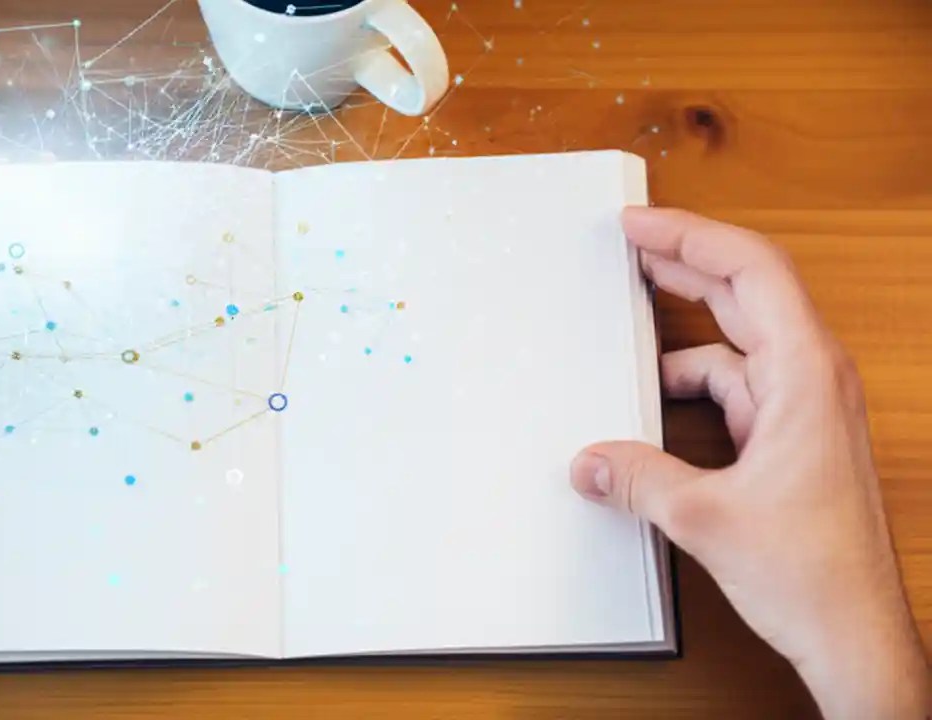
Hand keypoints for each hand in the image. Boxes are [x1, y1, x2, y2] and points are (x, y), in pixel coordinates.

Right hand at [569, 207, 928, 717]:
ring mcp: (804, 409)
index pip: (751, 270)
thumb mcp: (704, 516)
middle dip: (684, 263)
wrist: (855, 634)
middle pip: (746, 292)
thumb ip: (637, 479)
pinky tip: (654, 399)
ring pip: (738, 342)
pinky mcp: (792, 439)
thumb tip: (588, 460)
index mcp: (806, 374)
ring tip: (632, 320)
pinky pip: (736, 388)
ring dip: (685, 331)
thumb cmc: (817, 574)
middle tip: (631, 243)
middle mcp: (811, 380)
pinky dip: (693, 384)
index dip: (691, 236)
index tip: (641, 224)